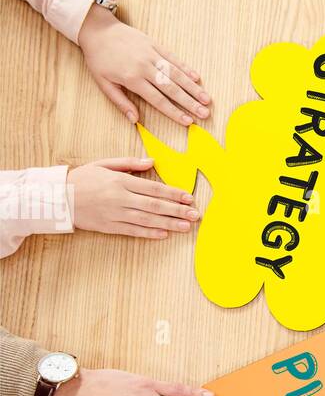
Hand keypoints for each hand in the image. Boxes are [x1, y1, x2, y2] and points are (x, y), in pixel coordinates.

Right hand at [69, 158, 199, 240]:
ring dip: (169, 223)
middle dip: (177, 210)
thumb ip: (130, 163)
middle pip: (154, 205)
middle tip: (195, 215)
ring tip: (186, 226)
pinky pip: (133, 231)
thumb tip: (152, 162)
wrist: (58, 198)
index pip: (153, 188)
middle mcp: (120, 198)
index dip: (173, 193)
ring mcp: (115, 214)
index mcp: (120, 181)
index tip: (189, 197)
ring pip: (147, 220)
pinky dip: (149, 233)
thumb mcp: (104, 164)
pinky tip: (164, 234)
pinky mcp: (109, 227)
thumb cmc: (83, 178)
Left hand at [77, 3, 211, 126]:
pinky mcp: (154, 44)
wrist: (97, 29)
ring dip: (193, 87)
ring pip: (176, 73)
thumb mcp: (103, 83)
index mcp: (132, 78)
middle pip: (172, 88)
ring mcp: (151, 54)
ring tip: (206, 99)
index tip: (188, 122)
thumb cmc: (99, 58)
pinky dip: (185, 67)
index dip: (174, 112)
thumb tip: (134, 120)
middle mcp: (145, 66)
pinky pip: (172, 57)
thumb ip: (120, 102)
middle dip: (190, 102)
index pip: (158, 100)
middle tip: (204, 113)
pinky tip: (196, 77)